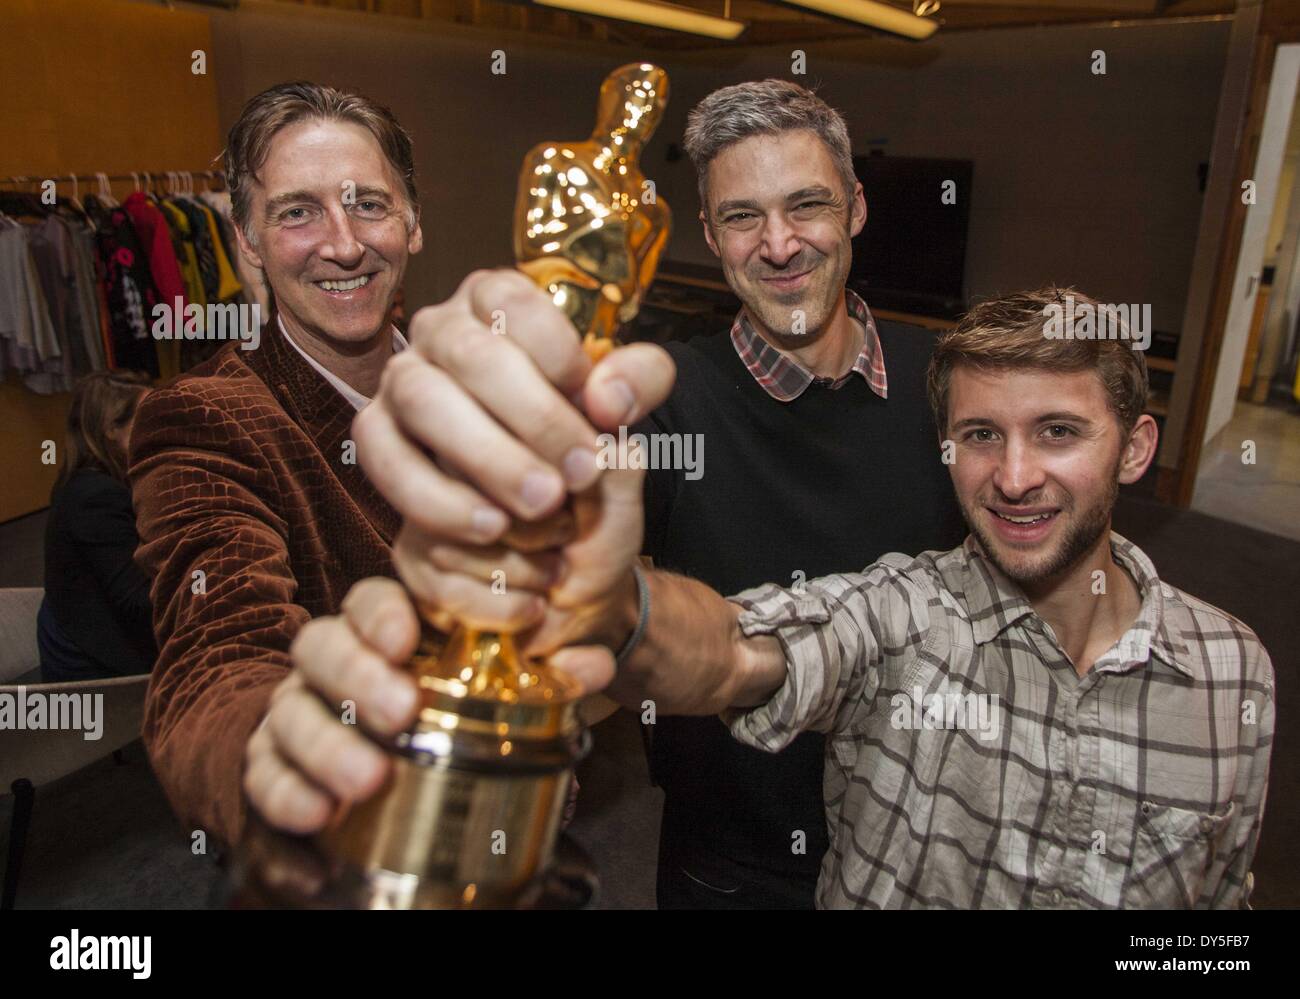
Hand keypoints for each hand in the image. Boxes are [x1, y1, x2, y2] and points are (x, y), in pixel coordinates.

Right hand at [243, 575, 624, 834]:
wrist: (380, 779)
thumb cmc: (445, 718)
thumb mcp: (499, 696)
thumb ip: (543, 678)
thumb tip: (594, 667)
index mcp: (383, 637)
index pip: (369, 603)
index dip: (380, 614)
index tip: (404, 638)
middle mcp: (332, 667)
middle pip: (319, 647)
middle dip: (355, 676)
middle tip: (399, 712)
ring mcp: (298, 714)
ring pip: (288, 712)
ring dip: (325, 745)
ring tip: (367, 779)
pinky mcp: (273, 767)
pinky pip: (263, 777)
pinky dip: (288, 798)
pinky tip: (318, 819)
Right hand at [351, 267, 673, 658]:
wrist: (540, 500)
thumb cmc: (578, 431)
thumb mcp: (624, 402)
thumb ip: (639, 381)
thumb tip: (607, 398)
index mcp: (499, 301)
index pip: (516, 305)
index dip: (560, 357)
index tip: (601, 412)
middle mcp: (440, 330)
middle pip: (471, 356)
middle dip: (534, 419)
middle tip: (582, 474)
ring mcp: (399, 380)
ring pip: (422, 401)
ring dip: (485, 458)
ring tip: (541, 504)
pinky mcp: (374, 435)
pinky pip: (385, 460)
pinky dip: (436, 500)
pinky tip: (490, 528)